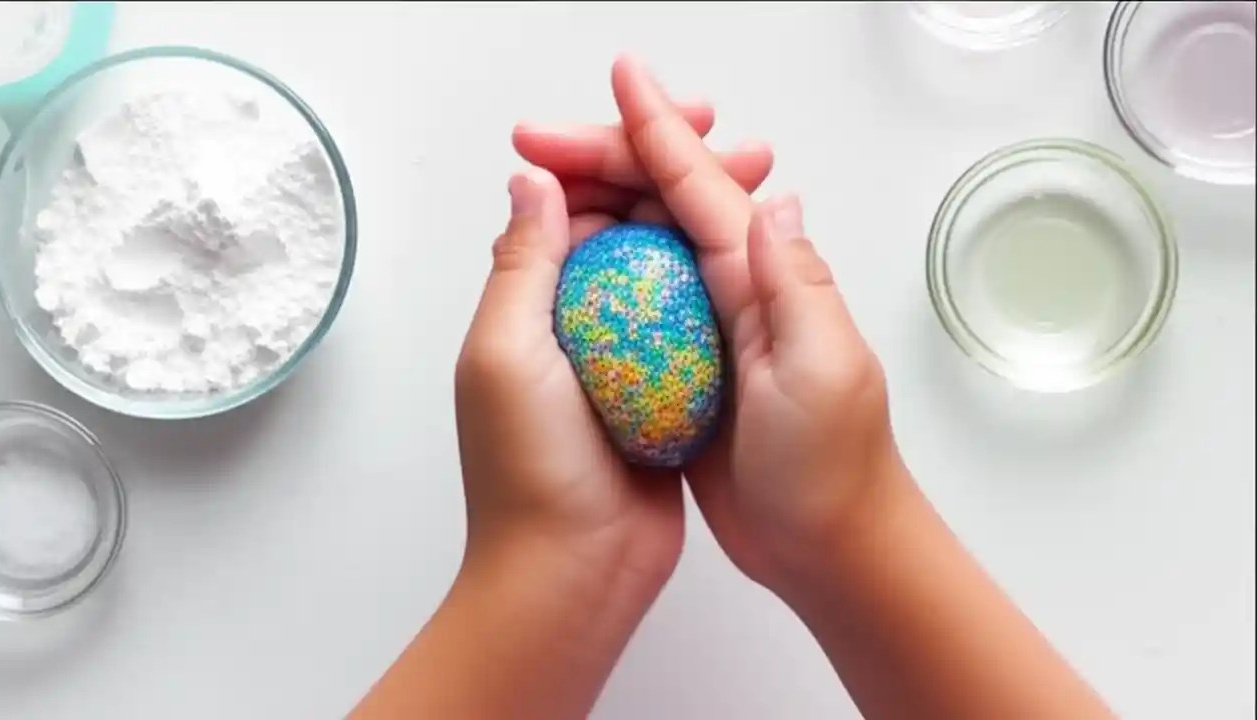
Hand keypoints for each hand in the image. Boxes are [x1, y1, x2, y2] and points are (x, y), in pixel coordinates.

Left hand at [456, 103, 774, 608]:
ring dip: (713, 225)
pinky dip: (725, 289)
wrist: (574, 572)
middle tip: (747, 150)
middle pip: (633, 227)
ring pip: (671, 270)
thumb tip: (535, 175)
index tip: (680, 121)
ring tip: (769, 189)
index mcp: (531, 303)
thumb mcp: (508, 353)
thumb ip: (524, 264)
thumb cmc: (528, 471)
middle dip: (684, 178)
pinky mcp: (668, 393)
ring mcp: (627, 357)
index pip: (578, 201)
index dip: (627, 152)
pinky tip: (765, 262)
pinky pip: (698, 326)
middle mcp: (579, 321)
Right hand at [520, 56, 903, 599]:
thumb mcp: (823, 372)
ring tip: (539, 181)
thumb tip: (770, 199)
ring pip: (640, 243)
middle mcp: (735, 291)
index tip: (620, 81)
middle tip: (534, 140)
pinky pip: (631, 303)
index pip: (699, 188)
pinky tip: (564, 260)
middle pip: (660, 200)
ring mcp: (706, 329)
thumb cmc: (832, 470)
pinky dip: (596, 268)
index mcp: (764, 280)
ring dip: (592, 203)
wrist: (830, 548)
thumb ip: (794, 286)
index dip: (655, 131)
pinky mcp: (683, 371)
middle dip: (600, 158)